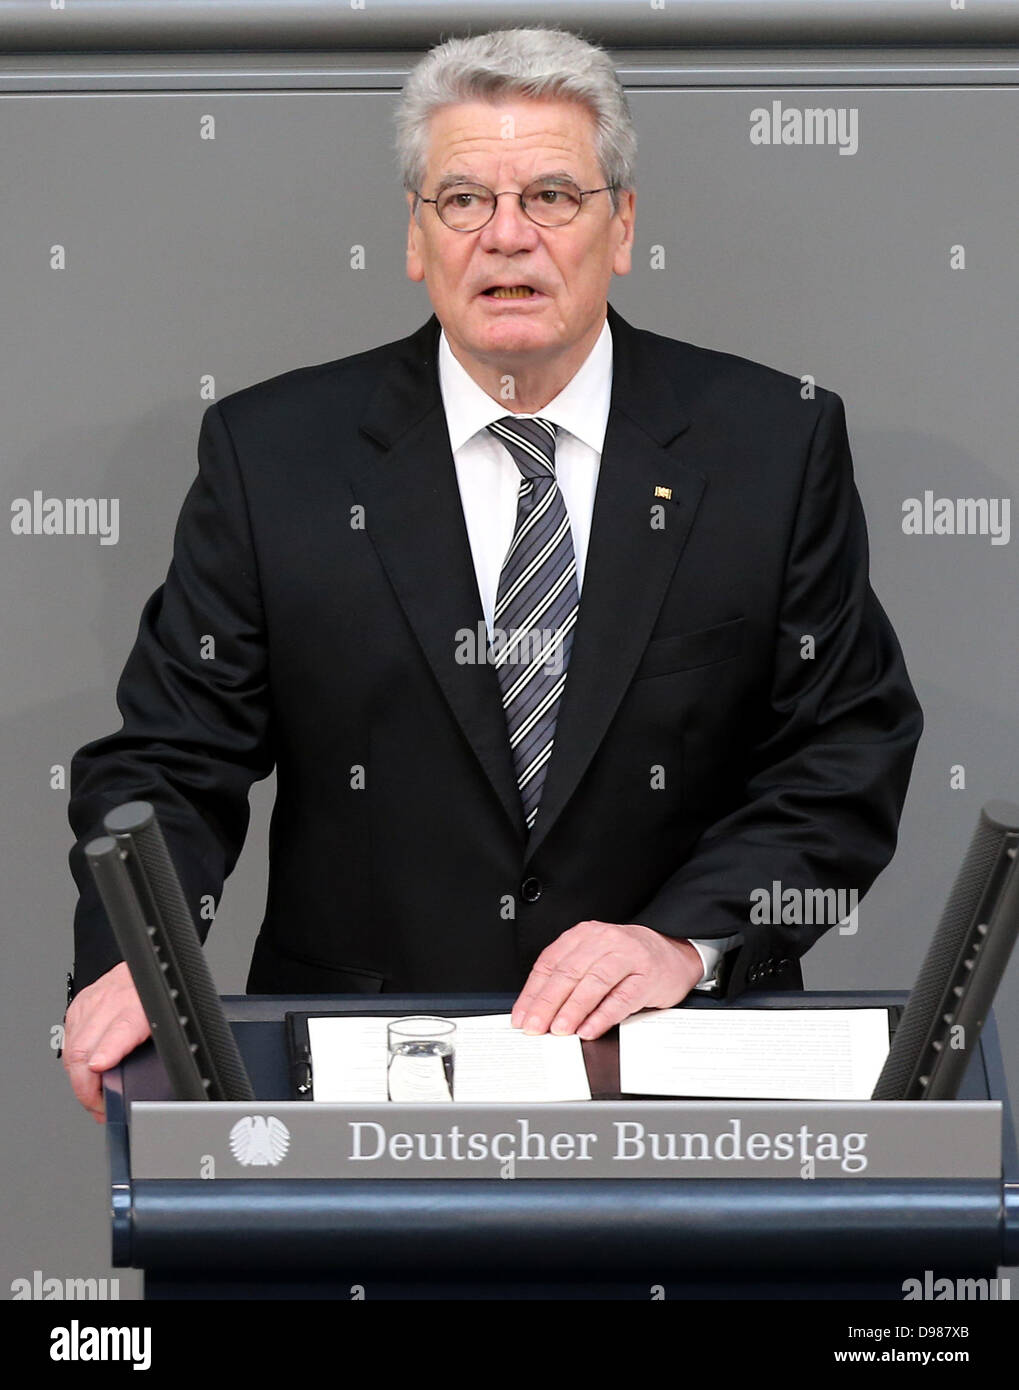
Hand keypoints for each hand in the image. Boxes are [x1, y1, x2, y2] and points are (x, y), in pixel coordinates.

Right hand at [62, 962, 150, 1122]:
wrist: (151, 967)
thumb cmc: (162, 994)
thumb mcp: (169, 1021)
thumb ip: (158, 1046)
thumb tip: (155, 1081)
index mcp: (138, 1005)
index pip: (120, 1030)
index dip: (108, 1051)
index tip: (100, 1068)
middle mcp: (111, 1001)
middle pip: (83, 1049)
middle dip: (86, 1088)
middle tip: (99, 1108)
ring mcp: (91, 1002)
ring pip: (71, 1049)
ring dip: (78, 1081)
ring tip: (94, 1099)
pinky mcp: (79, 1005)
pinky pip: (69, 1040)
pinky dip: (74, 1064)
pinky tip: (86, 1075)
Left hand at [511, 922, 704, 1039]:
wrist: (673, 954)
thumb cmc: (627, 959)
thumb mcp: (593, 958)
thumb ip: (568, 978)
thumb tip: (537, 1011)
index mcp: (584, 935)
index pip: (551, 963)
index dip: (533, 992)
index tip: (522, 1016)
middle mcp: (604, 941)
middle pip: (569, 973)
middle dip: (548, 1003)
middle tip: (535, 1027)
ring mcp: (628, 957)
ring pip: (594, 983)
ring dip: (574, 1009)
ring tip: (560, 1029)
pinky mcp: (648, 976)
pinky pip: (622, 998)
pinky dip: (603, 1015)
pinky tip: (590, 1028)